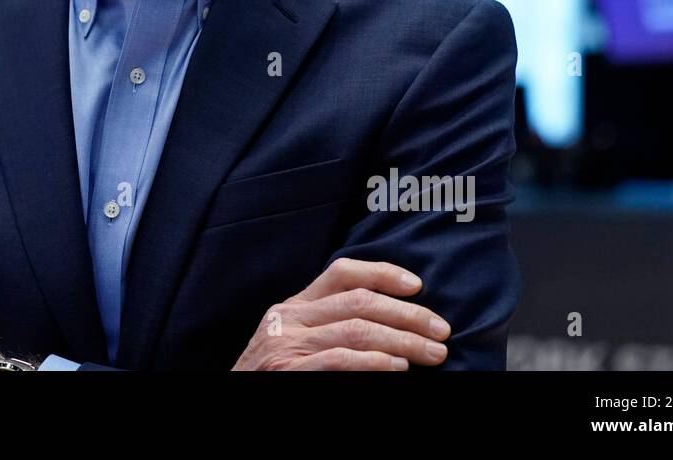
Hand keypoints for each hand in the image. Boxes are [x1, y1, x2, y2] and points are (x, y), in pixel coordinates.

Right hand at [231, 258, 450, 369]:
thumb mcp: (294, 338)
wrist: (232, 398)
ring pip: (357, 330)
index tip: (417, 285)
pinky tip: (399, 367)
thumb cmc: (274, 374)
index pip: (342, 272)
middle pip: (359, 301)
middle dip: (407, 314)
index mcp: (293, 305)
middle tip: (440, 330)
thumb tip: (389, 316)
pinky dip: (375, 362)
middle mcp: (289, 318)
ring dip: (404, 341)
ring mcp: (287, 345)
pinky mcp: (290, 372)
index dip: (383, 273)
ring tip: (432, 353)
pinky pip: (341, 361)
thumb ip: (327, 322)